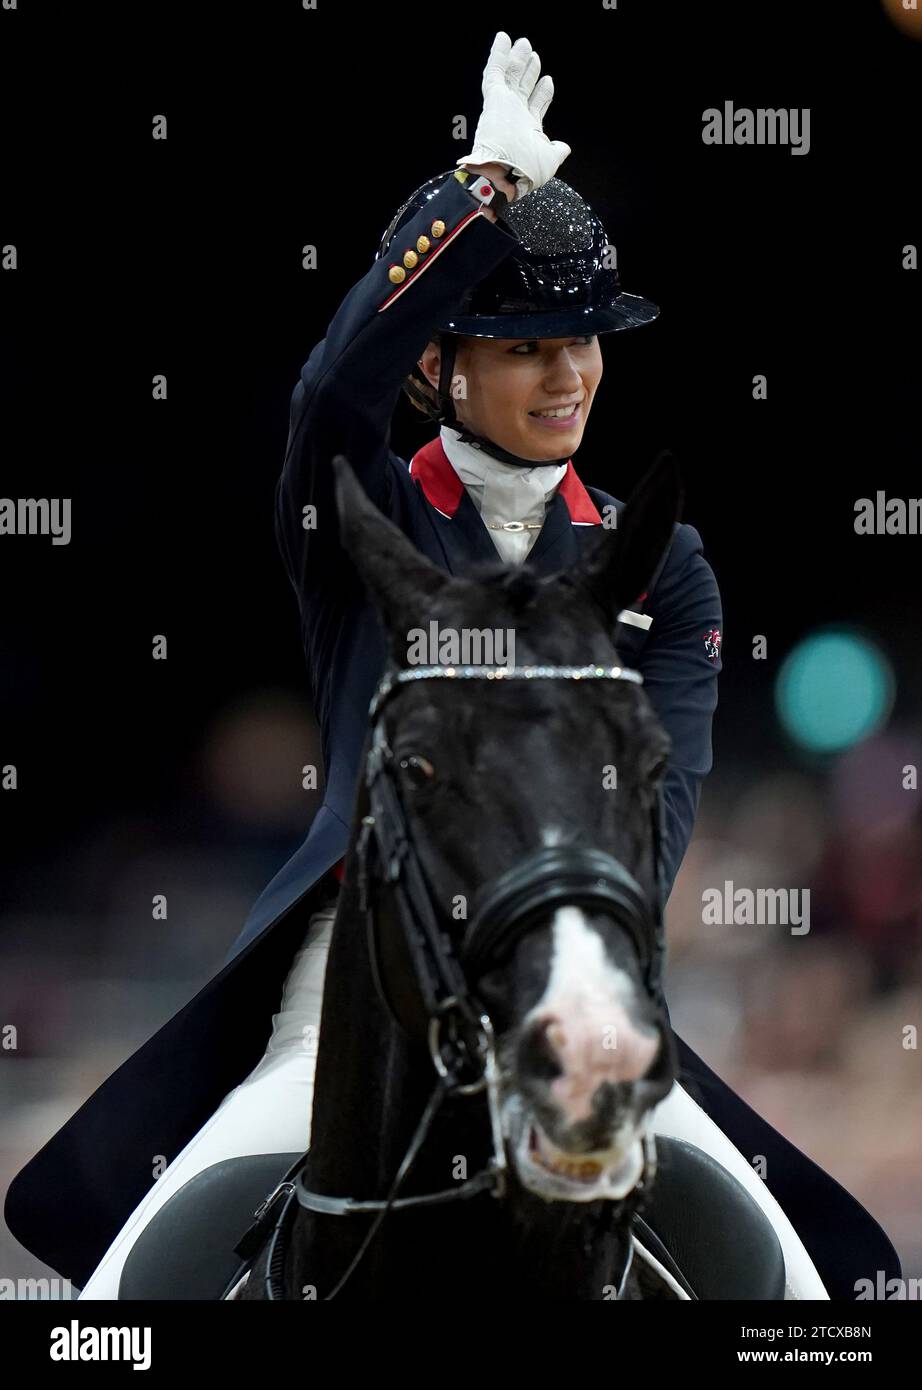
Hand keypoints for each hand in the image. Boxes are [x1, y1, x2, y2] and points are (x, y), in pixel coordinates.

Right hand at [456, 32, 570, 199]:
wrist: (505, 176)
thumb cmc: (526, 172)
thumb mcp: (550, 161)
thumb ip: (557, 151)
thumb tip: (564, 147)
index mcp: (528, 129)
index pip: (536, 104)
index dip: (542, 92)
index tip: (548, 80)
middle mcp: (516, 116)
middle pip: (523, 86)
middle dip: (529, 70)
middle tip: (533, 54)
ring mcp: (504, 106)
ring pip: (510, 75)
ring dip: (516, 58)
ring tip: (522, 43)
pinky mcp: (494, 99)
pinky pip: (494, 72)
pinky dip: (498, 54)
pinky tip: (503, 38)